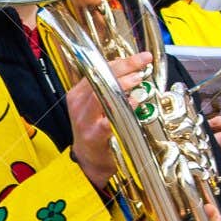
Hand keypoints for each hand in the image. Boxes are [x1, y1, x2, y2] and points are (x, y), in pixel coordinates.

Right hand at [66, 51, 152, 189]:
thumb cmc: (95, 134)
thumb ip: (108, 88)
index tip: (142, 57)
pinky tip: (134, 102)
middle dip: (124, 67)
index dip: (122, 61)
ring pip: (100, 93)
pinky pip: (108, 117)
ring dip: (122, 84)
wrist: (89, 162)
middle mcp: (78, 105)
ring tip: (138, 80)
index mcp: (78, 94)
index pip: (98, 70)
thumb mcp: (96, 107)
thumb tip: (127, 68)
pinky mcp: (94, 135)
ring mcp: (85, 120)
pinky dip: (123, 107)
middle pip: (99, 78)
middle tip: (142, 64)